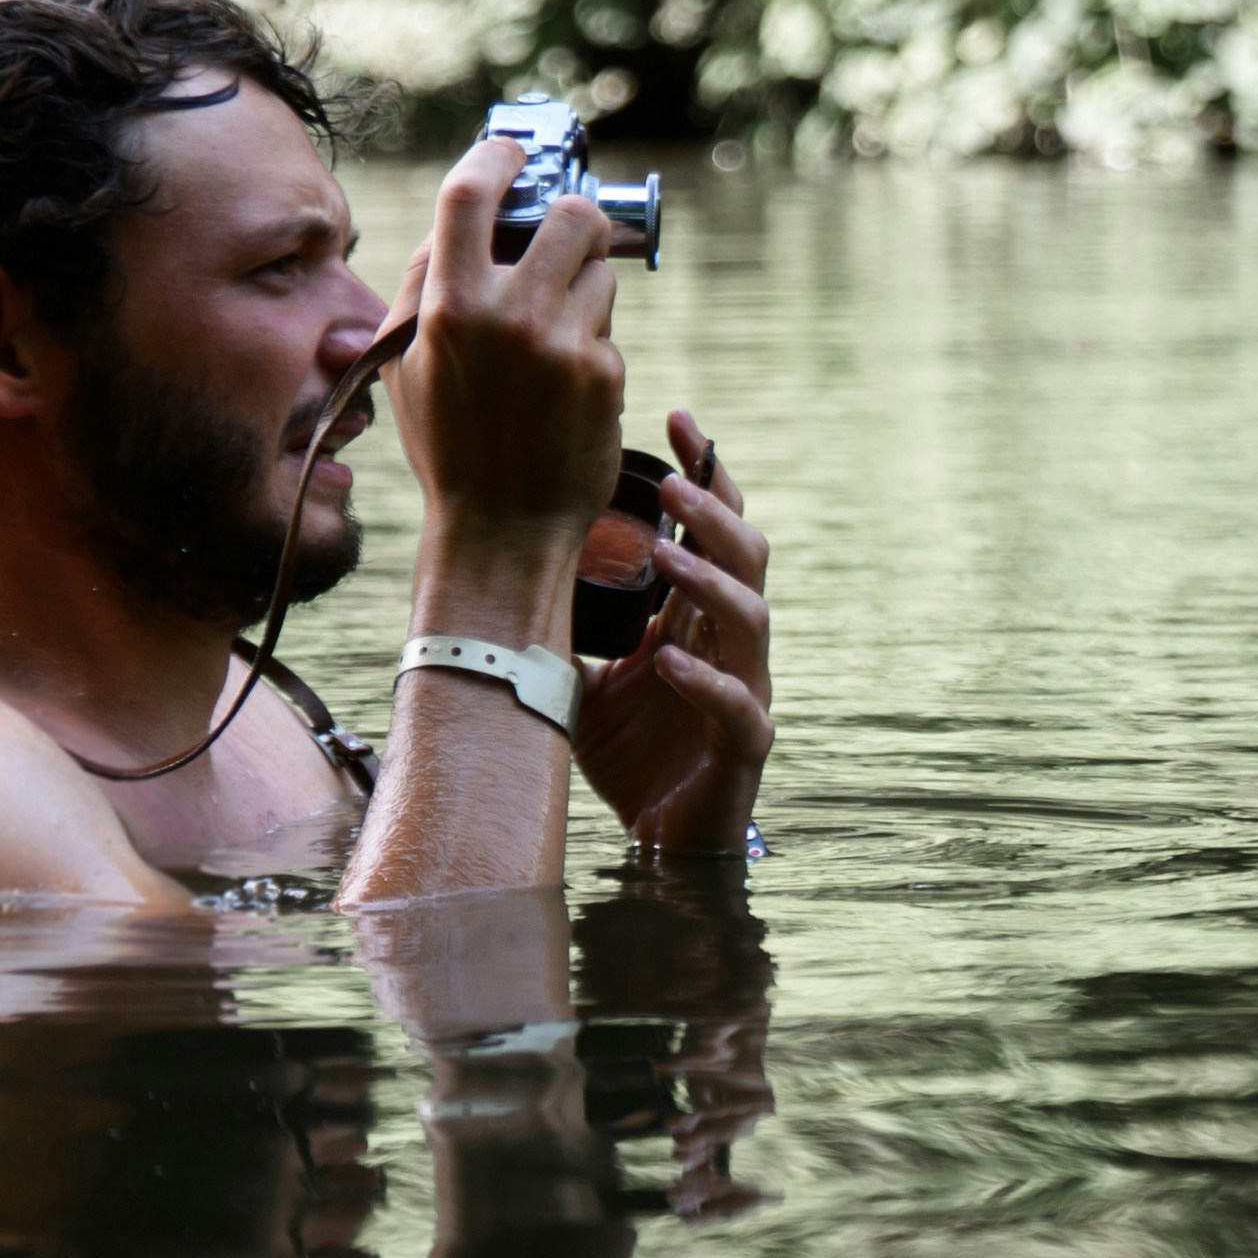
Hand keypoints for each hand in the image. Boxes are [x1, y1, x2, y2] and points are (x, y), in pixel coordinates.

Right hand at [388, 127, 626, 565]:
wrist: (501, 527)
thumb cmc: (448, 442)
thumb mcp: (405, 362)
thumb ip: (423, 283)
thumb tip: (458, 218)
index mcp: (449, 306)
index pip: (472, 193)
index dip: (498, 157)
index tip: (515, 155)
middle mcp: (509, 317)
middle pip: (571, 215)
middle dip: (575, 220)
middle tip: (569, 239)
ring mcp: (563, 345)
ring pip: (600, 273)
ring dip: (585, 291)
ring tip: (554, 339)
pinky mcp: (604, 375)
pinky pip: (607, 329)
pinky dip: (592, 347)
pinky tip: (566, 391)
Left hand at [574, 411, 770, 859]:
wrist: (657, 839)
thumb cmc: (630, 755)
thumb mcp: (584, 675)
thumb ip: (569, 619)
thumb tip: (506, 558)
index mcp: (698, 619)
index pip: (714, 529)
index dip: (705, 473)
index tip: (675, 417)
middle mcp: (731, 645)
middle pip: (747, 558)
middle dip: (712, 514)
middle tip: (672, 480)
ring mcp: (745, 692)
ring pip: (751, 620)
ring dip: (709, 581)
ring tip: (667, 552)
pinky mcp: (744, 748)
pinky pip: (736, 706)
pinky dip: (702, 682)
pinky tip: (665, 662)